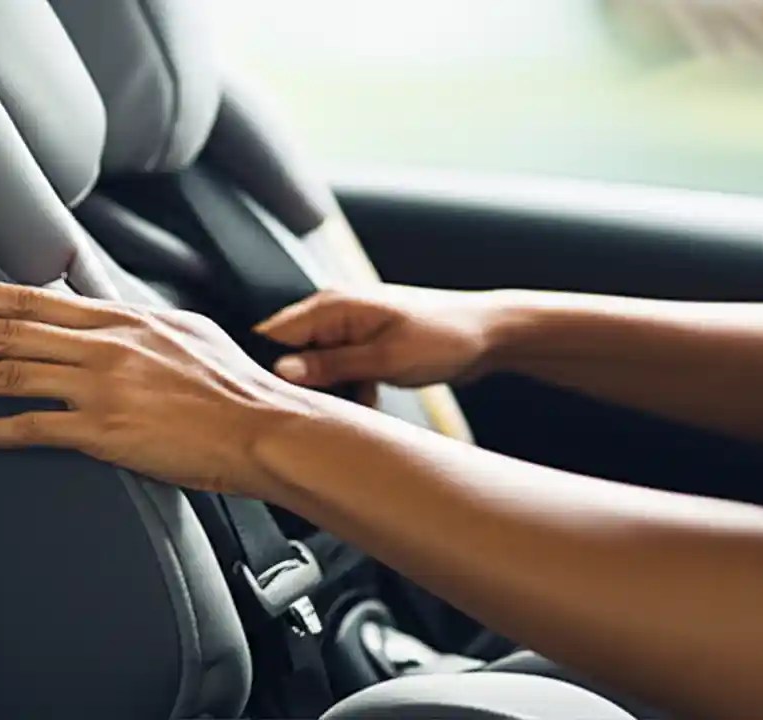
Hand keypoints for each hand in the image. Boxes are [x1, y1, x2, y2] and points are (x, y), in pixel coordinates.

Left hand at [0, 274, 320, 496]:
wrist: (264, 426)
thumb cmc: (236, 387)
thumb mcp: (189, 333)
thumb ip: (142, 324)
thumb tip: (114, 313)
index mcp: (124, 320)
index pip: (37, 298)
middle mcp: (105, 346)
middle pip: (11, 330)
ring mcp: (102, 387)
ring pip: (12, 374)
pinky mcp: (105, 431)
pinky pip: (35, 428)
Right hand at [255, 285, 502, 388]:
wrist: (490, 335)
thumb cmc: (445, 336)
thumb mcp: (385, 358)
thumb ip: (331, 365)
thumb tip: (283, 371)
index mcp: (334, 305)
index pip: (276, 333)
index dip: (272, 367)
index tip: (280, 399)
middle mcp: (337, 313)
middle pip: (294, 354)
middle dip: (307, 384)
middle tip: (329, 405)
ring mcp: (352, 330)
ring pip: (319, 368)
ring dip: (333, 390)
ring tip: (360, 399)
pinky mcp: (366, 346)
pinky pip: (341, 372)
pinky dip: (352, 389)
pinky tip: (372, 398)